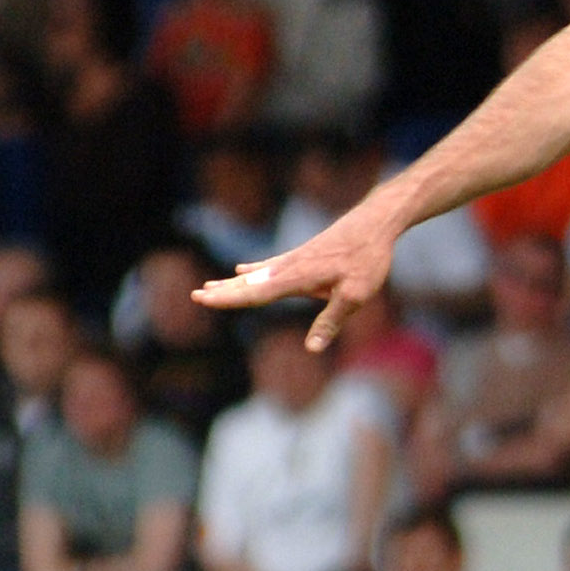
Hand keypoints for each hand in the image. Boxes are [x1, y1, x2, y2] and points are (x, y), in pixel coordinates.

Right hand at [193, 199, 400, 349]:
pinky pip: (270, 264)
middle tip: (194, 296)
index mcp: (298, 277)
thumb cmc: (368, 258)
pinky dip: (252, 269)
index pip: (257, 293)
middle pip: (250, 282)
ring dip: (232, 282)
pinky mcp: (303, 253)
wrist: (375, 221)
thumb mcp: (356, 295)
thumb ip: (332, 321)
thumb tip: (311, 349)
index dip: (229, 299)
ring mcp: (295, 258)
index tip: (203, 300)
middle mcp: (290, 266)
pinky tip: (241, 268)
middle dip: (223, 291)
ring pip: (257, 273)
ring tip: (207, 287)